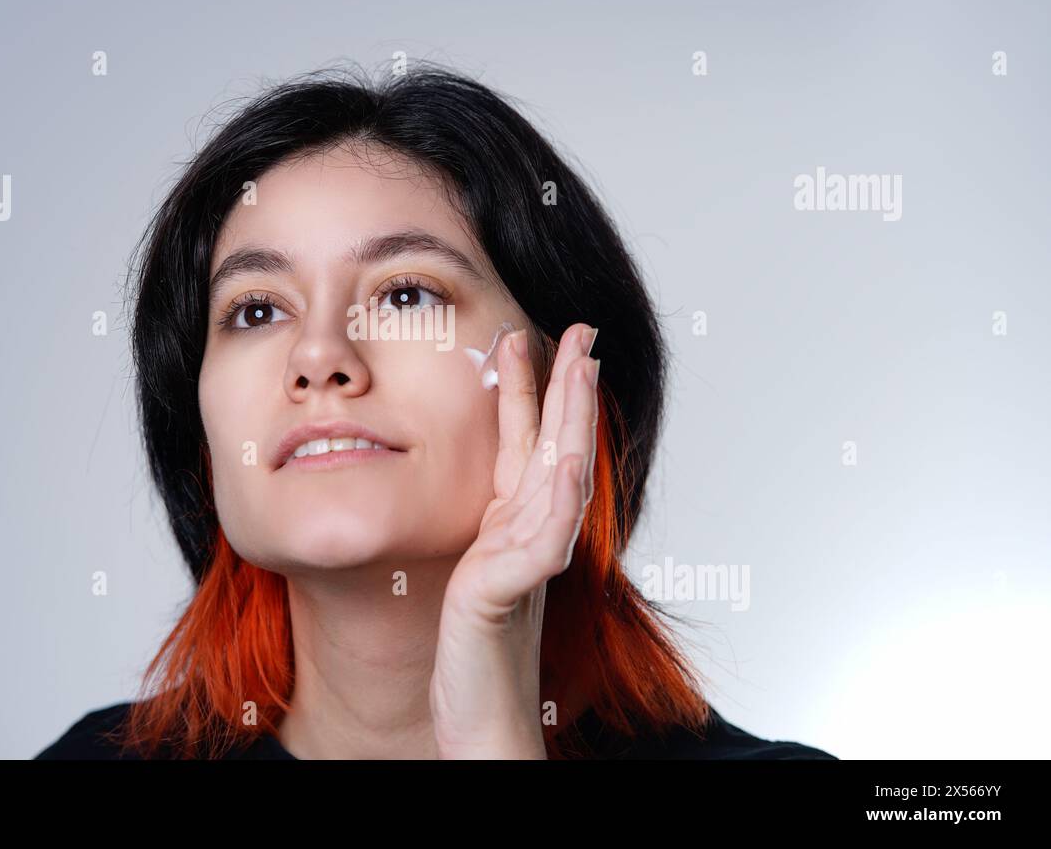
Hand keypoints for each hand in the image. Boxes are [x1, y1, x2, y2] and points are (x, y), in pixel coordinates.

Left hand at [430, 321, 599, 758]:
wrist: (480, 722)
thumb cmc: (474, 655)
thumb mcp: (478, 573)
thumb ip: (490, 533)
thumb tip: (494, 493)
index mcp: (516, 525)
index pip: (532, 444)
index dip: (540, 392)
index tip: (541, 338)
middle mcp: (530, 537)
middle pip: (558, 449)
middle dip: (570, 389)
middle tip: (581, 331)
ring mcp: (526, 562)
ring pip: (560, 479)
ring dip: (572, 422)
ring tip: (580, 369)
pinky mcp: (508, 591)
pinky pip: (541, 537)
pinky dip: (559, 496)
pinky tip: (567, 460)